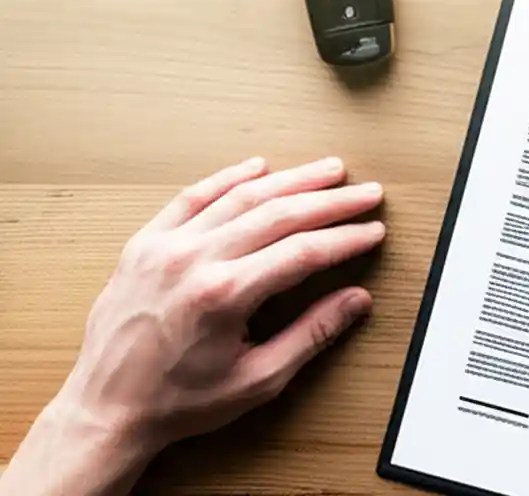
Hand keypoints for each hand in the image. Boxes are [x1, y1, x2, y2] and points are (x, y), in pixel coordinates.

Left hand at [0, 157, 384, 495]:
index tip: (374, 230)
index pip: (303, 252)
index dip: (346, 238)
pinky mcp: (143, 244)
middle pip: (279, 214)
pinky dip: (227, 178)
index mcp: (225, 296)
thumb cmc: (179, 402)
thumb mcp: (258, 380)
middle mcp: (194, 261)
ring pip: (240, 197)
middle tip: (368, 192)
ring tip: (328, 170)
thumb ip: (312, 334)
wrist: (106, 409)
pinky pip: (191, 198)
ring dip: (290, 179)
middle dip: (331, 201)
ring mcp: (164, 247)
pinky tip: (257, 167)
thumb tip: (357, 300)